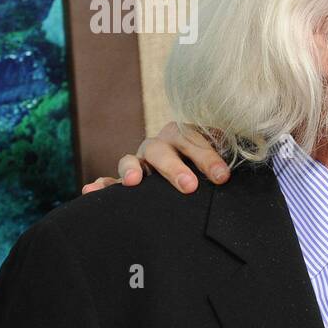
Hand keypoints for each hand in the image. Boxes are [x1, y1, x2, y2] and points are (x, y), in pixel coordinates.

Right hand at [80, 122, 229, 194]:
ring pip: (131, 160)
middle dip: (175, 168)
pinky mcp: (126, 179)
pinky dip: (102, 186)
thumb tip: (236, 171)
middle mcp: (160, 146)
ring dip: (130, 169)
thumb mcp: (220, 162)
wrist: (199, 174)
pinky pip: (110, 182)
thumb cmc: (211, 168)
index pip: (194, 142)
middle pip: (162, 150)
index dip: (208, 158)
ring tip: (132, 181)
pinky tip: (91, 191)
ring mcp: (140, 162)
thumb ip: (225, 163)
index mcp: (184, 136)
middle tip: (189, 187)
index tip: (221, 177)